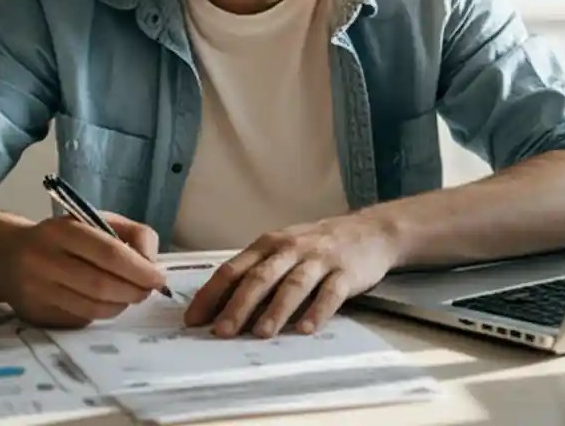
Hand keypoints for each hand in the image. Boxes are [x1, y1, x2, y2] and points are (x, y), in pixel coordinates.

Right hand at [2, 211, 166, 327]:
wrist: (7, 256)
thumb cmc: (63, 237)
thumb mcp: (96, 221)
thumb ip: (132, 234)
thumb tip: (151, 264)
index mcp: (62, 231)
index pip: (108, 253)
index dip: (138, 269)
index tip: (158, 279)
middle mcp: (44, 261)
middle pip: (101, 285)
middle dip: (133, 291)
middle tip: (147, 291)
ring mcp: (37, 291)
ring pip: (93, 308)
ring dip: (121, 305)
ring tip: (129, 296)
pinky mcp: (37, 315)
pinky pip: (80, 319)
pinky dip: (101, 313)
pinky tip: (104, 302)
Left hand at [183, 212, 400, 337]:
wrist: (370, 230)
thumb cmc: (316, 245)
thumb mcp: (283, 249)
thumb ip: (256, 272)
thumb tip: (219, 307)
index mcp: (268, 244)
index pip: (233, 269)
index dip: (212, 294)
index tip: (194, 320)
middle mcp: (290, 249)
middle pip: (260, 278)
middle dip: (238, 306)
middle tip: (222, 332)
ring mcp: (319, 259)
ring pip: (293, 284)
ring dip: (276, 310)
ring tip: (261, 334)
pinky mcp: (346, 272)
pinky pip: (330, 293)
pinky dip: (317, 311)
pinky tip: (306, 329)